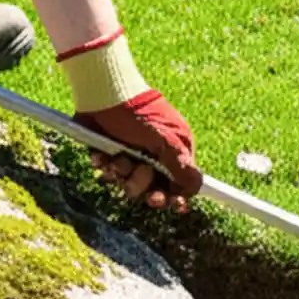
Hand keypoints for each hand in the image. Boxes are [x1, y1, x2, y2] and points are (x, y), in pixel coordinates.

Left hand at [57, 26, 202, 211]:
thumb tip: (195, 190)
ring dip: (122, 171)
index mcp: (172, 151)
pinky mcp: (108, 154)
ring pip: (127, 182)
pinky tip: (102, 156)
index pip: (177, 184)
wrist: (104, 94)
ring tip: (117, 157)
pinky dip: (104, 165)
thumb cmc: (140, 113)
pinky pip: (107, 172)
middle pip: (150, 188)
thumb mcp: (167, 140)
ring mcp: (129, 155)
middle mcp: (152, 156)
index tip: (173, 204)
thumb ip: (182, 167)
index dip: (174, 196)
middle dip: (142, 184)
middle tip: (138, 173)